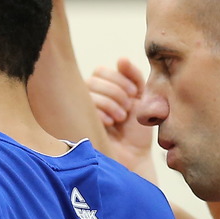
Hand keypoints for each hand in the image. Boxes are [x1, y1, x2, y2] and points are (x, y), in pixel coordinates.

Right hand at [86, 59, 154, 176]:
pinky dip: (102, 112)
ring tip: (121, 118)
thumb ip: (134, 77)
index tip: (135, 94)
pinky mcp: (77, 122)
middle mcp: (89, 97)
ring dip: (111, 102)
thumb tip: (121, 59)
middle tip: (128, 108)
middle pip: (95, 77)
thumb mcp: (142, 99)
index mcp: (103, 90)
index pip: (101, 71)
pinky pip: (85, 105)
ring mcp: (81, 110)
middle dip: (116, 91)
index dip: (119, 79)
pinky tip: (110, 124)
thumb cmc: (137, 132)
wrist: (132, 159)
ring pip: (89, 89)